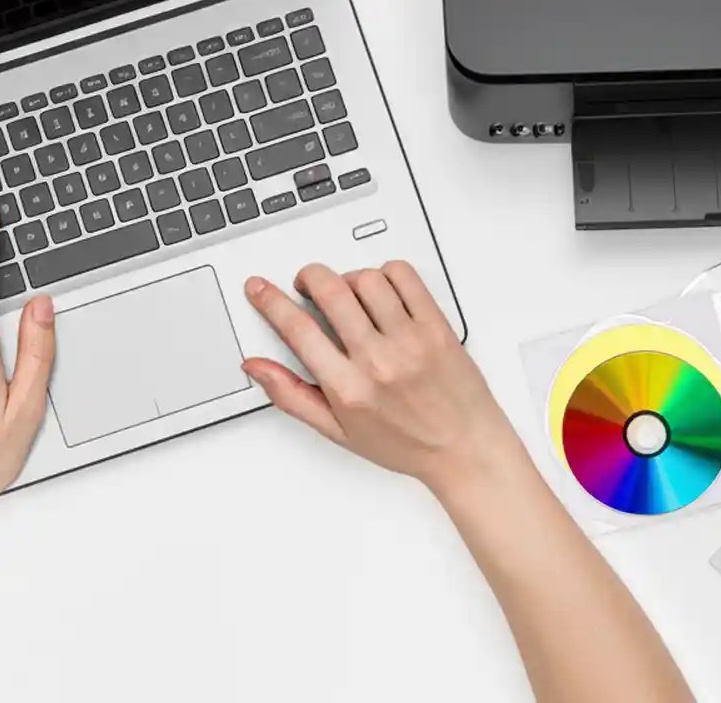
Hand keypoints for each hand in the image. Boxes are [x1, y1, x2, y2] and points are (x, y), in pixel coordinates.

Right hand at [242, 262, 523, 493]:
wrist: (465, 448)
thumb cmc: (407, 443)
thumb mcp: (338, 430)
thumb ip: (292, 395)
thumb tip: (256, 368)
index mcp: (348, 389)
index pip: (297, 330)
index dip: (270, 302)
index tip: (260, 288)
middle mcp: (378, 361)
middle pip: (330, 291)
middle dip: (308, 277)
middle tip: (307, 284)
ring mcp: (410, 340)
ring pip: (366, 279)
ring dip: (348, 277)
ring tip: (349, 293)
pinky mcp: (437, 327)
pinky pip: (405, 277)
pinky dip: (387, 273)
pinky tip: (383, 290)